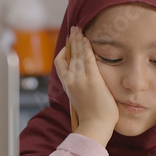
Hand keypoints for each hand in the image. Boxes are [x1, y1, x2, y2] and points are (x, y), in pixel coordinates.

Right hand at [54, 26, 118, 145]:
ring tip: (79, 29)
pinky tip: (87, 40)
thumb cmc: (91, 116)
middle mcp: (71, 80)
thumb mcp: (79, 99)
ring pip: (77, 54)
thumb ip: (78, 87)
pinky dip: (87, 48)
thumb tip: (81, 83)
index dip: (64, 52)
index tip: (69, 45)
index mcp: (67, 85)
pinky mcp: (93, 80)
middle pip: (68, 55)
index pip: (60, 63)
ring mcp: (81, 79)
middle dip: (71, 40)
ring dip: (78, 40)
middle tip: (74, 29)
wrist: (95, 126)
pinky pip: (88, 59)